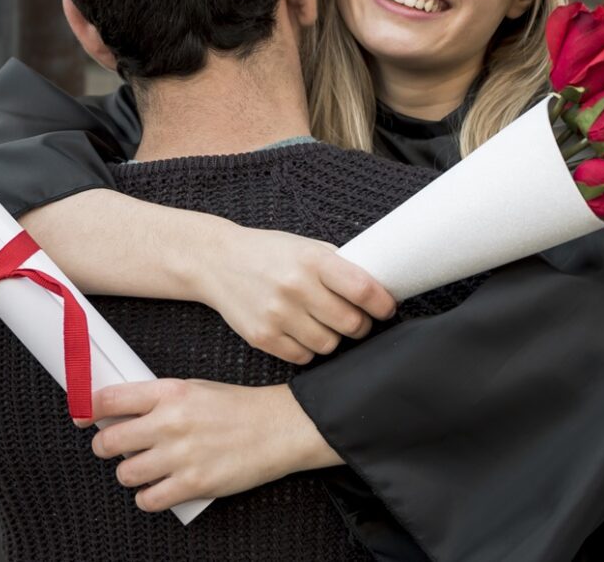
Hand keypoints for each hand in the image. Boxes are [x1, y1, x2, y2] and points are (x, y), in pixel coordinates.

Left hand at [77, 378, 341, 511]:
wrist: (279, 428)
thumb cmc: (237, 408)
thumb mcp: (194, 388)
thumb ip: (157, 400)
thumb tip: (118, 413)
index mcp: (170, 392)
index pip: (109, 399)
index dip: (87, 409)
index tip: (81, 417)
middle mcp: (171, 422)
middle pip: (109, 442)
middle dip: (105, 447)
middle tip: (113, 448)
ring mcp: (181, 455)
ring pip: (125, 473)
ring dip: (129, 474)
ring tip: (144, 468)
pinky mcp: (193, 483)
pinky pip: (148, 500)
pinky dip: (148, 497)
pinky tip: (157, 488)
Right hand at [192, 226, 396, 363]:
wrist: (217, 261)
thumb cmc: (268, 253)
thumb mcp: (305, 246)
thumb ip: (338, 265)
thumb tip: (376, 287)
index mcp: (313, 260)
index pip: (363, 290)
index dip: (383, 304)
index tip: (386, 308)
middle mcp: (295, 287)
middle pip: (351, 324)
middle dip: (360, 325)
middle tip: (356, 319)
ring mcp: (277, 315)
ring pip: (329, 345)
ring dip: (333, 338)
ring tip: (323, 323)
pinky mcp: (262, 338)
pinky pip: (303, 357)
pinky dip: (308, 349)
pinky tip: (301, 331)